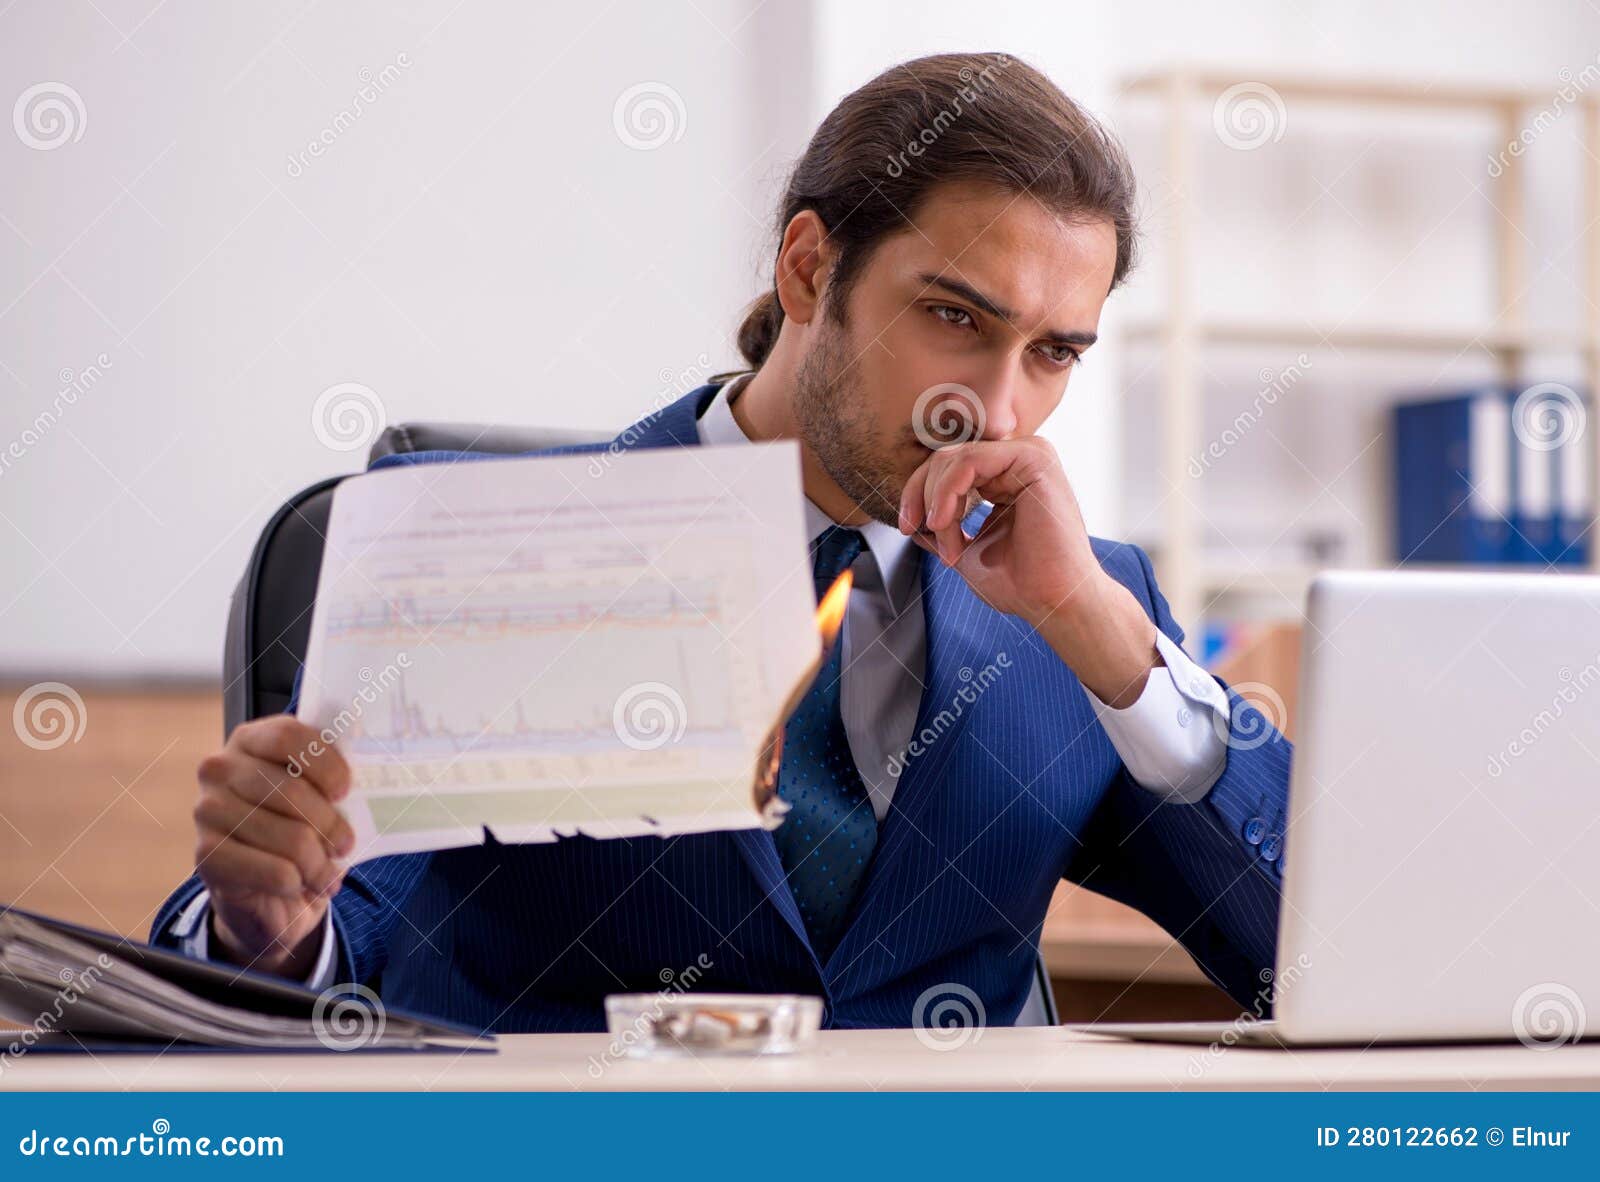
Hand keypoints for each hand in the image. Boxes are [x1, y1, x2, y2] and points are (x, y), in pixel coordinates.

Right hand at [191, 716, 354, 977]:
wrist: (262, 887)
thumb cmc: (294, 826)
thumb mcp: (313, 794)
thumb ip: (330, 775)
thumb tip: (375, 770)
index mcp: (248, 740)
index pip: (287, 736)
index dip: (325, 764)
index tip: (346, 792)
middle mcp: (219, 769)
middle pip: (292, 790)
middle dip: (331, 825)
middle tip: (346, 844)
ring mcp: (207, 811)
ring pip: (291, 837)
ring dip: (320, 863)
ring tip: (328, 872)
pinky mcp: (206, 855)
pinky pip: (276, 871)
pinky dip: (300, 883)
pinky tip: (301, 884)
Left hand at [898, 436, 1159, 707]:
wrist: (1052, 602)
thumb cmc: (1019, 583)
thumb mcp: (965, 549)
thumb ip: (942, 526)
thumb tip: (912, 517)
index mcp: (1006, 476)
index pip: (947, 467)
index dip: (917, 494)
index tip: (907, 528)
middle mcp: (1018, 460)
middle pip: (946, 458)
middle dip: (922, 497)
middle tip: (921, 533)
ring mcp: (1029, 455)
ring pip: (954, 459)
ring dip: (938, 504)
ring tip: (949, 544)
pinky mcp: (1034, 458)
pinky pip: (969, 462)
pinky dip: (948, 494)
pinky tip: (945, 523)